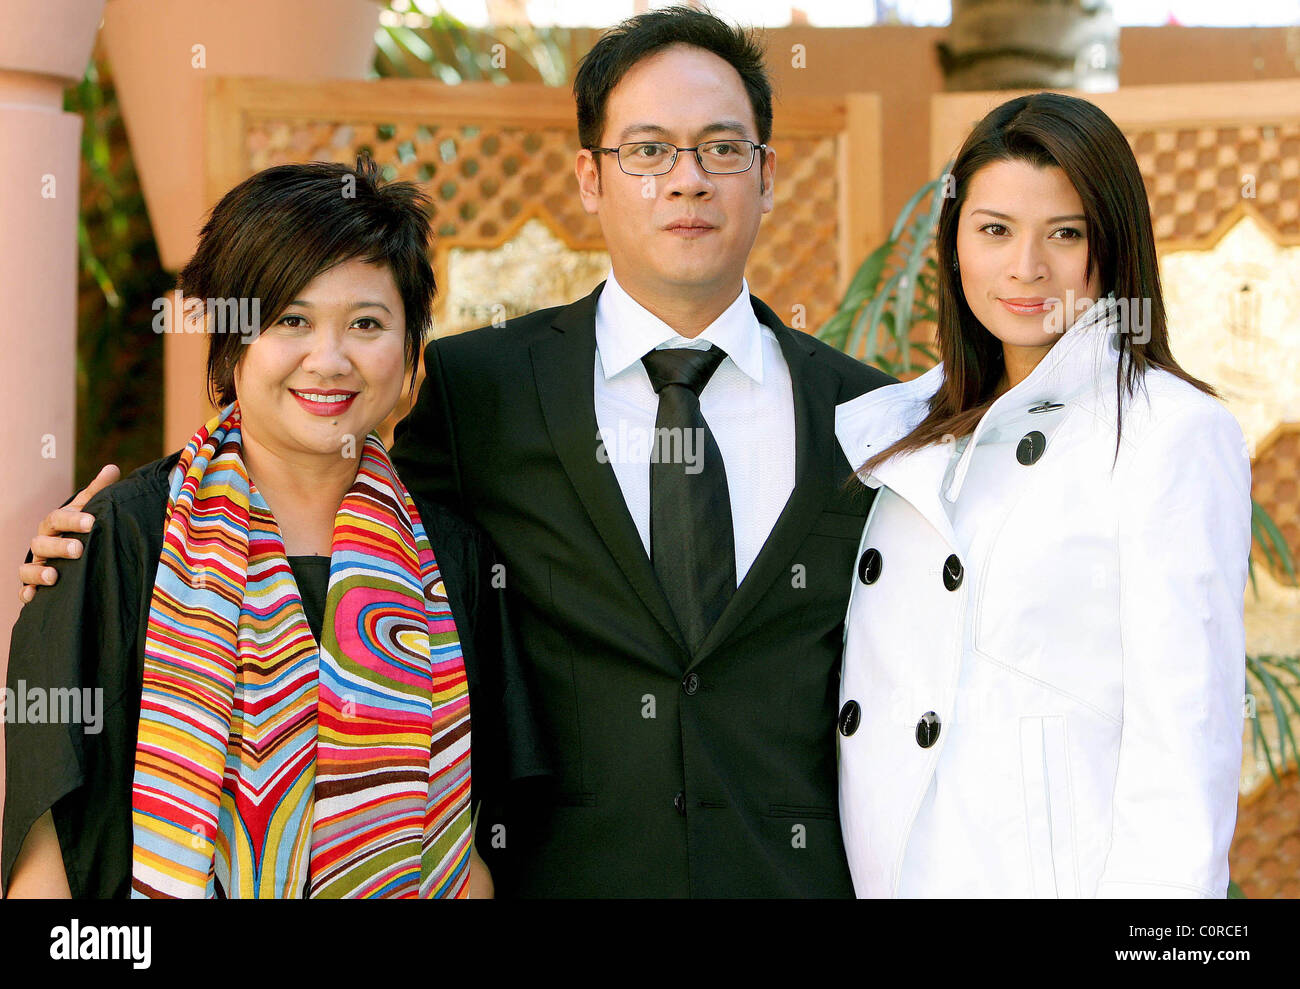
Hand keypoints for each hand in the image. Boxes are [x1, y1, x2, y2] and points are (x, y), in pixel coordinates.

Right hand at [17, 464, 119, 604]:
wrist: (68, 550)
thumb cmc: (79, 527)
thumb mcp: (88, 509)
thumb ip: (98, 491)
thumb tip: (112, 468)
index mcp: (55, 524)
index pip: (59, 518)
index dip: (73, 519)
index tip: (92, 522)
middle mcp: (41, 543)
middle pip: (42, 543)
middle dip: (59, 546)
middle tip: (79, 549)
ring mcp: (36, 564)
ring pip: (27, 567)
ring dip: (38, 572)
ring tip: (53, 575)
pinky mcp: (33, 584)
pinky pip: (24, 589)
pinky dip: (26, 593)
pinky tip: (32, 598)